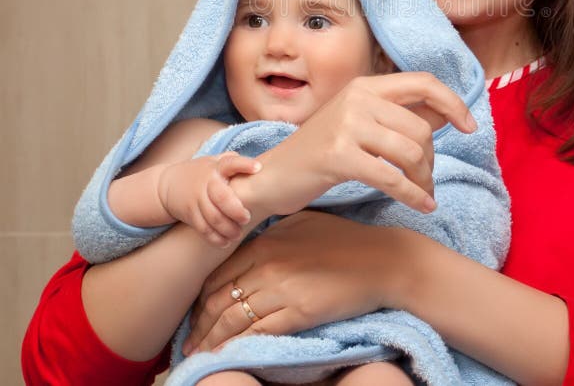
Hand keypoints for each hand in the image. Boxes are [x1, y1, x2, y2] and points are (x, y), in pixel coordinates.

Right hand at [158, 153, 261, 245]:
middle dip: (236, 211)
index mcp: (216, 167)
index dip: (244, 165)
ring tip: (238, 234)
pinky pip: (203, 229)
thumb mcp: (214, 161)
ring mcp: (196, 199)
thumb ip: (233, 161)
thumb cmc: (202, 172)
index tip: (258, 168)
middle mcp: (206, 182)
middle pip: (222, 198)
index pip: (230, 163)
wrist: (168, 185)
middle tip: (246, 218)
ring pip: (213, 218)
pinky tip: (226, 242)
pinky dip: (215, 238)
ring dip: (228, 229)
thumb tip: (259, 165)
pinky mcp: (190, 214)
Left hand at [183, 211, 410, 353]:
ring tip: (197, 354)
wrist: (382, 260)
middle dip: (199, 323)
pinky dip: (235, 346)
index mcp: (268, 240)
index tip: (195, 312)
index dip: (201, 296)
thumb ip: (273, 234)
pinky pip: (256, 332)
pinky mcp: (298, 312)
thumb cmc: (346, 240)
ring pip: (232, 318)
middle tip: (187, 340)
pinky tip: (224, 355)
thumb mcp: (304, 224)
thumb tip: (250, 247)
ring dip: (210, 339)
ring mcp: (282, 288)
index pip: (220, 272)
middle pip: (220, 297)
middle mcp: (269, 263)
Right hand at [235, 72, 476, 220]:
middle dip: (433, 160)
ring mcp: (346, 124)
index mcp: (365, 84)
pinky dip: (414, 195)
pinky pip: (392, 178)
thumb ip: (401, 116)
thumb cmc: (321, 152)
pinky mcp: (338, 155)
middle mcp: (357, 98)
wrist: (273, 176)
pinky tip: (423, 206)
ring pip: (411, 153)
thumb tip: (449, 113)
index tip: (470, 127)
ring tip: (422, 193)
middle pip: (421, 128)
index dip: (454, 103)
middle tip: (427, 180)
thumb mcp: (360, 124)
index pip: (423, 82)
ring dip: (425, 180)